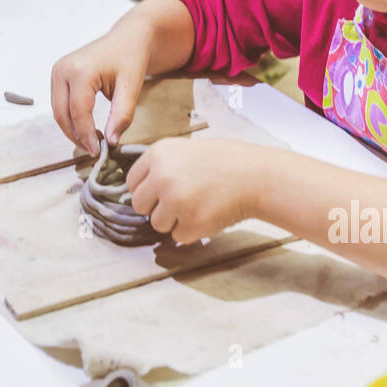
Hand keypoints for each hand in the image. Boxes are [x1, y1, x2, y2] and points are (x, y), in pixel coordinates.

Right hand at [50, 23, 150, 154]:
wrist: (128, 38)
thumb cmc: (131, 58)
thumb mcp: (132, 87)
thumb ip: (122, 115)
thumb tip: (111, 142)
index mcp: (80, 70)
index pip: (78, 112)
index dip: (87, 135)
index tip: (99, 151)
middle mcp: (63, 69)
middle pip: (62, 114)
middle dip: (76, 136)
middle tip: (94, 150)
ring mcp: (58, 71)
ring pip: (58, 111)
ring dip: (72, 129)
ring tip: (93, 140)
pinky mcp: (58, 75)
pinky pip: (59, 104)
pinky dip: (71, 119)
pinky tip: (87, 127)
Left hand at [126, 138, 257, 243]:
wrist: (255, 176)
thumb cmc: (223, 162)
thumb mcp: (184, 150)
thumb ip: (159, 167)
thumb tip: (139, 190)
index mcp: (158, 154)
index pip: (132, 182)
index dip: (146, 189)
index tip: (160, 190)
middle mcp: (162, 176)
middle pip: (139, 205)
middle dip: (155, 207)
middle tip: (179, 200)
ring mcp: (176, 201)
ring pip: (157, 224)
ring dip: (174, 220)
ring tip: (197, 204)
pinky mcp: (191, 223)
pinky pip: (177, 236)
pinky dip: (190, 231)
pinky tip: (206, 214)